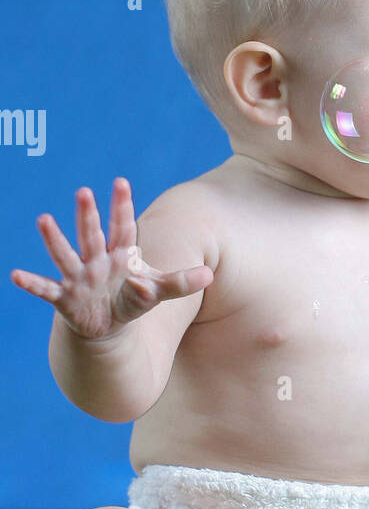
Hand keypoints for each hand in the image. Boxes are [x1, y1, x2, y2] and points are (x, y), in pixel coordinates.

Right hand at [10, 178, 213, 338]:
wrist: (108, 326)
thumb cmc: (131, 299)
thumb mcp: (157, 291)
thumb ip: (180, 282)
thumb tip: (209, 275)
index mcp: (120, 255)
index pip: (123, 228)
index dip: (122, 207)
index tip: (122, 182)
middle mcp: (96, 261)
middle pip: (92, 235)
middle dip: (88, 215)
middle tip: (84, 191)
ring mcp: (79, 277)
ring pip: (66, 255)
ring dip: (54, 239)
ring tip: (43, 219)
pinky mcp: (65, 298)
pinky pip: (46, 289)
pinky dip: (32, 283)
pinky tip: (16, 275)